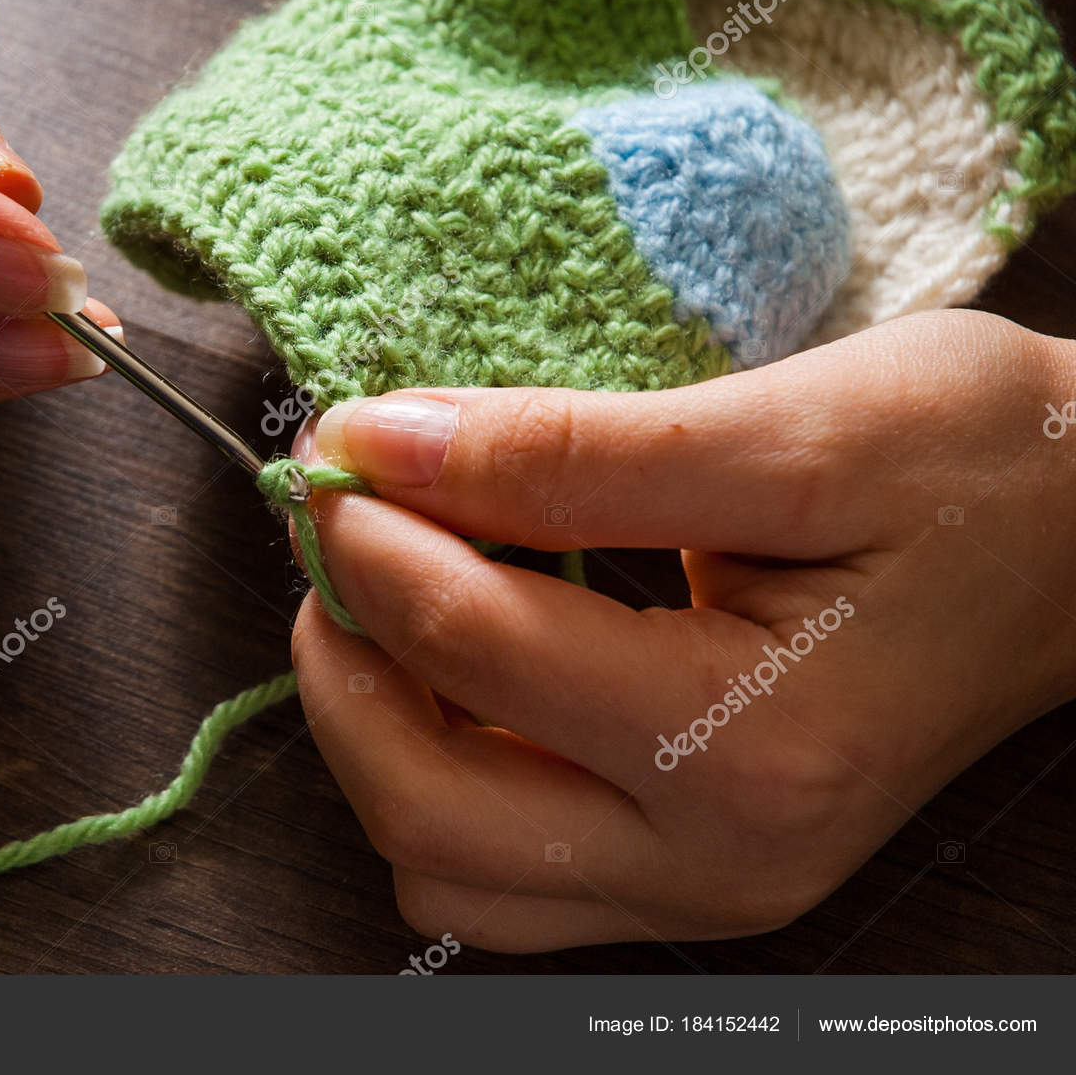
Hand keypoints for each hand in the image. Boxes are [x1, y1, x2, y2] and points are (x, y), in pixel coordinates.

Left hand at [288, 309, 1075, 951]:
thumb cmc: (979, 467)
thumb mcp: (787, 428)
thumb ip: (569, 451)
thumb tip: (381, 445)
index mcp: (751, 745)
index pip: (477, 648)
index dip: (375, 534)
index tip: (339, 445)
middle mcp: (721, 859)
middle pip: (423, 810)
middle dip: (344, 660)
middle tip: (342, 535)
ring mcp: (706, 891)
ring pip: (442, 867)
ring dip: (375, 733)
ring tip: (392, 601)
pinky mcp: (693, 879)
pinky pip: (500, 875)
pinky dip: (437, 775)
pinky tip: (460, 670)